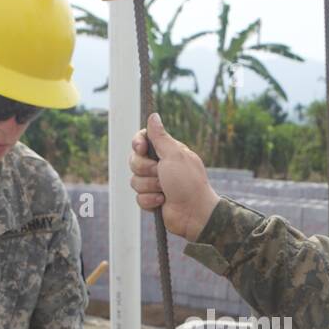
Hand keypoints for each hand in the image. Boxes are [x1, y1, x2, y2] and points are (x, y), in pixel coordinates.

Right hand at [129, 113, 219, 241]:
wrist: (194, 213)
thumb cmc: (188, 182)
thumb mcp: (174, 155)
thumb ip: (160, 137)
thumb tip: (153, 116)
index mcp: (167, 152)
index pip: (143, 139)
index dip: (138, 143)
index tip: (141, 148)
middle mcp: (160, 166)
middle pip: (134, 160)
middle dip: (145, 169)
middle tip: (160, 174)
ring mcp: (156, 183)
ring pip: (134, 180)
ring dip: (149, 186)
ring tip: (164, 191)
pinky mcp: (152, 200)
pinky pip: (138, 197)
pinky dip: (150, 200)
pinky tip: (162, 201)